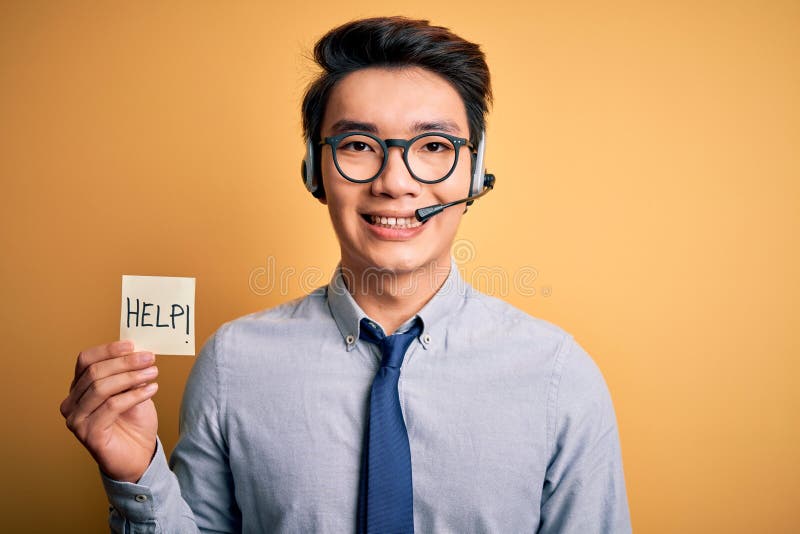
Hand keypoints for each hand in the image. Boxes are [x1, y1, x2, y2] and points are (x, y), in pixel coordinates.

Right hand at [60, 340, 158, 482]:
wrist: (139, 456)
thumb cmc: (134, 422)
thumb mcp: (133, 391)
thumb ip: (129, 373)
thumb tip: (138, 352)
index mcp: (79, 389)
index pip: (85, 360)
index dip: (108, 350)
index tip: (132, 345)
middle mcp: (71, 403)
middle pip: (95, 373)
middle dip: (125, 362)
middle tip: (149, 358)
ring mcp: (76, 420)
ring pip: (102, 388)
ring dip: (131, 377)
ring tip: (153, 373)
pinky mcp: (88, 433)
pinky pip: (112, 406)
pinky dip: (134, 395)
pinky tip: (152, 389)